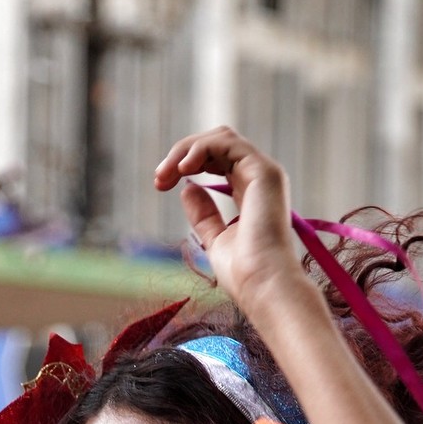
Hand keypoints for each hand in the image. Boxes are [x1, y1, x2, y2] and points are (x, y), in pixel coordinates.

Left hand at [154, 127, 302, 312]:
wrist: (263, 285)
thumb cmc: (244, 274)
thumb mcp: (215, 240)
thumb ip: (204, 215)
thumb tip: (187, 189)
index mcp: (251, 193)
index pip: (217, 161)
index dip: (186, 165)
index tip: (160, 184)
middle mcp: (259, 178)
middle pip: (216, 145)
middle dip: (181, 154)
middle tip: (158, 179)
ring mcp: (264, 173)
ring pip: (220, 138)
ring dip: (186, 149)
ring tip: (165, 173)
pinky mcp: (264, 171)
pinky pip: (227, 143)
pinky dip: (200, 149)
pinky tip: (183, 169)